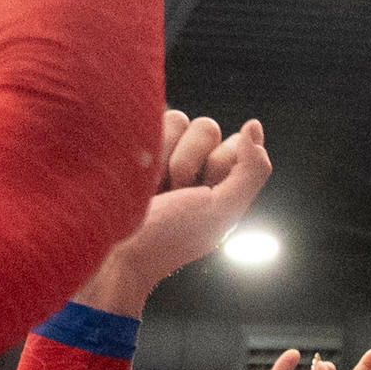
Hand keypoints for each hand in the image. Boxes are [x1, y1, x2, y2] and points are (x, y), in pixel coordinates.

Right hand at [82, 109, 273, 314]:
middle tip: (175, 193)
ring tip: (154, 186)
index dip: (220, 164)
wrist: (118, 249)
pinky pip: (152, 120)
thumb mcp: (223, 210)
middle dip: (190, 162)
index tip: (204, 194)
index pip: (235, 144)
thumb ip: (251, 171)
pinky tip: (139, 175)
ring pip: (180, 120)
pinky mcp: (137, 144)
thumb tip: (253, 126)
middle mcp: (194, 164)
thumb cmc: (170, 236)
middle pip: (207, 128)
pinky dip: (149, 147)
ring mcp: (163, 152)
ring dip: (167, 156)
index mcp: (219, 182)